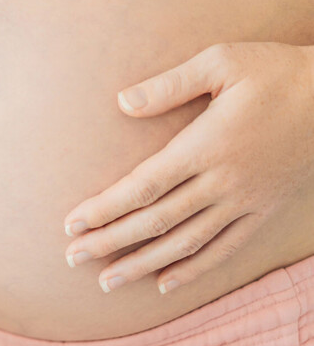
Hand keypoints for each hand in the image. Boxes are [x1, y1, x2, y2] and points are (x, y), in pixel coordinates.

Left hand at [63, 42, 313, 293]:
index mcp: (206, 146)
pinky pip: (226, 249)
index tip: (71, 224)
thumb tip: (122, 102)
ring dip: (143, 264)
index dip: (104, 210)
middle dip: (110, 242)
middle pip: (156, 222)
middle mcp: (224, 182)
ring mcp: (246, 201)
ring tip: (107, 281)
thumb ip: (170, 85)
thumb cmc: (274, 70)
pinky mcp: (265, 211)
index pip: (143, 187)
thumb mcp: (221, 62)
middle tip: (72, 258)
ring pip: (187, 243)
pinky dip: (194, 269)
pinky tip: (164, 283)